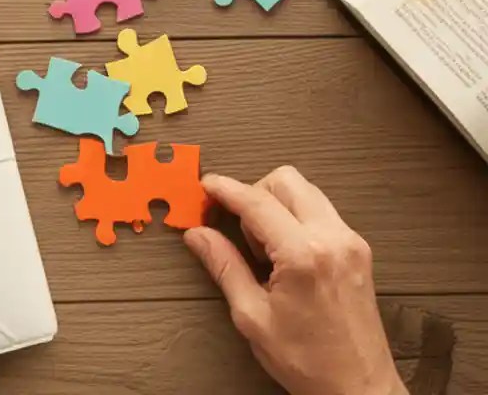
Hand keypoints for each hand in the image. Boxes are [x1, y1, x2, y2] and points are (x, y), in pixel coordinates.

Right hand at [184, 167, 405, 394]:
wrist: (359, 387)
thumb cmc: (308, 361)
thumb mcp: (252, 315)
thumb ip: (224, 266)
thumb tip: (198, 234)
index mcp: (303, 255)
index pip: (256, 201)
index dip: (225, 189)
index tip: (205, 186)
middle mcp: (333, 239)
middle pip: (286, 181)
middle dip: (253, 192)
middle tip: (234, 225)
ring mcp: (351, 243)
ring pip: (306, 192)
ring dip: (276, 204)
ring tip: (261, 247)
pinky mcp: (358, 251)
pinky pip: (320, 213)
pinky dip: (295, 218)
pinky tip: (283, 253)